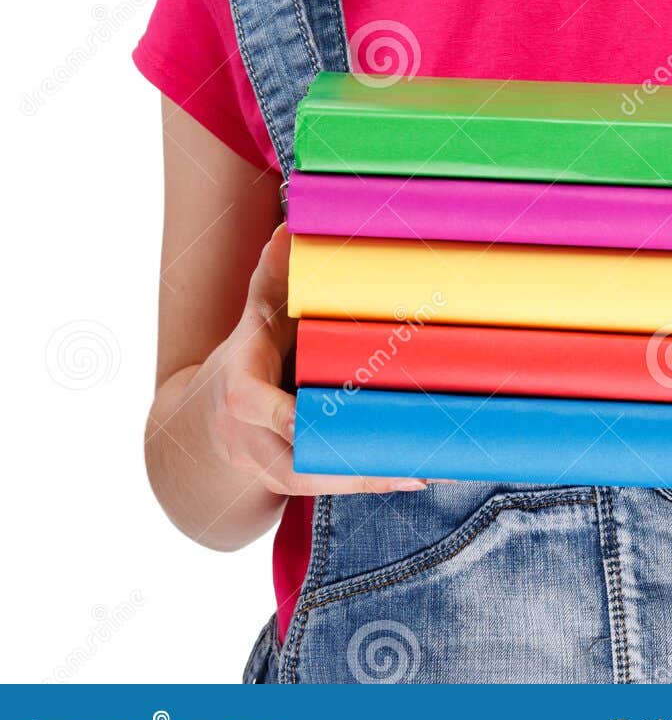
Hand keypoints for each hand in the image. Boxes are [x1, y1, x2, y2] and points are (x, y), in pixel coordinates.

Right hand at [204, 221, 455, 495]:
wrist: (203, 421)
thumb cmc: (245, 354)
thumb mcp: (255, 313)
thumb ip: (271, 277)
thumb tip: (288, 229)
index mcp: (240, 390)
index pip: (264, 407)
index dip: (296, 417)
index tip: (337, 414)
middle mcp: (248, 436)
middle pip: (298, 456)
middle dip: (349, 454)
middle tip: (405, 446)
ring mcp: (264, 467)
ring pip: (315, 481)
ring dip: (367, 477)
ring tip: (420, 469)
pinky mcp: (286, 486)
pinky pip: (326, 490)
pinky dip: (366, 484)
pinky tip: (412, 476)